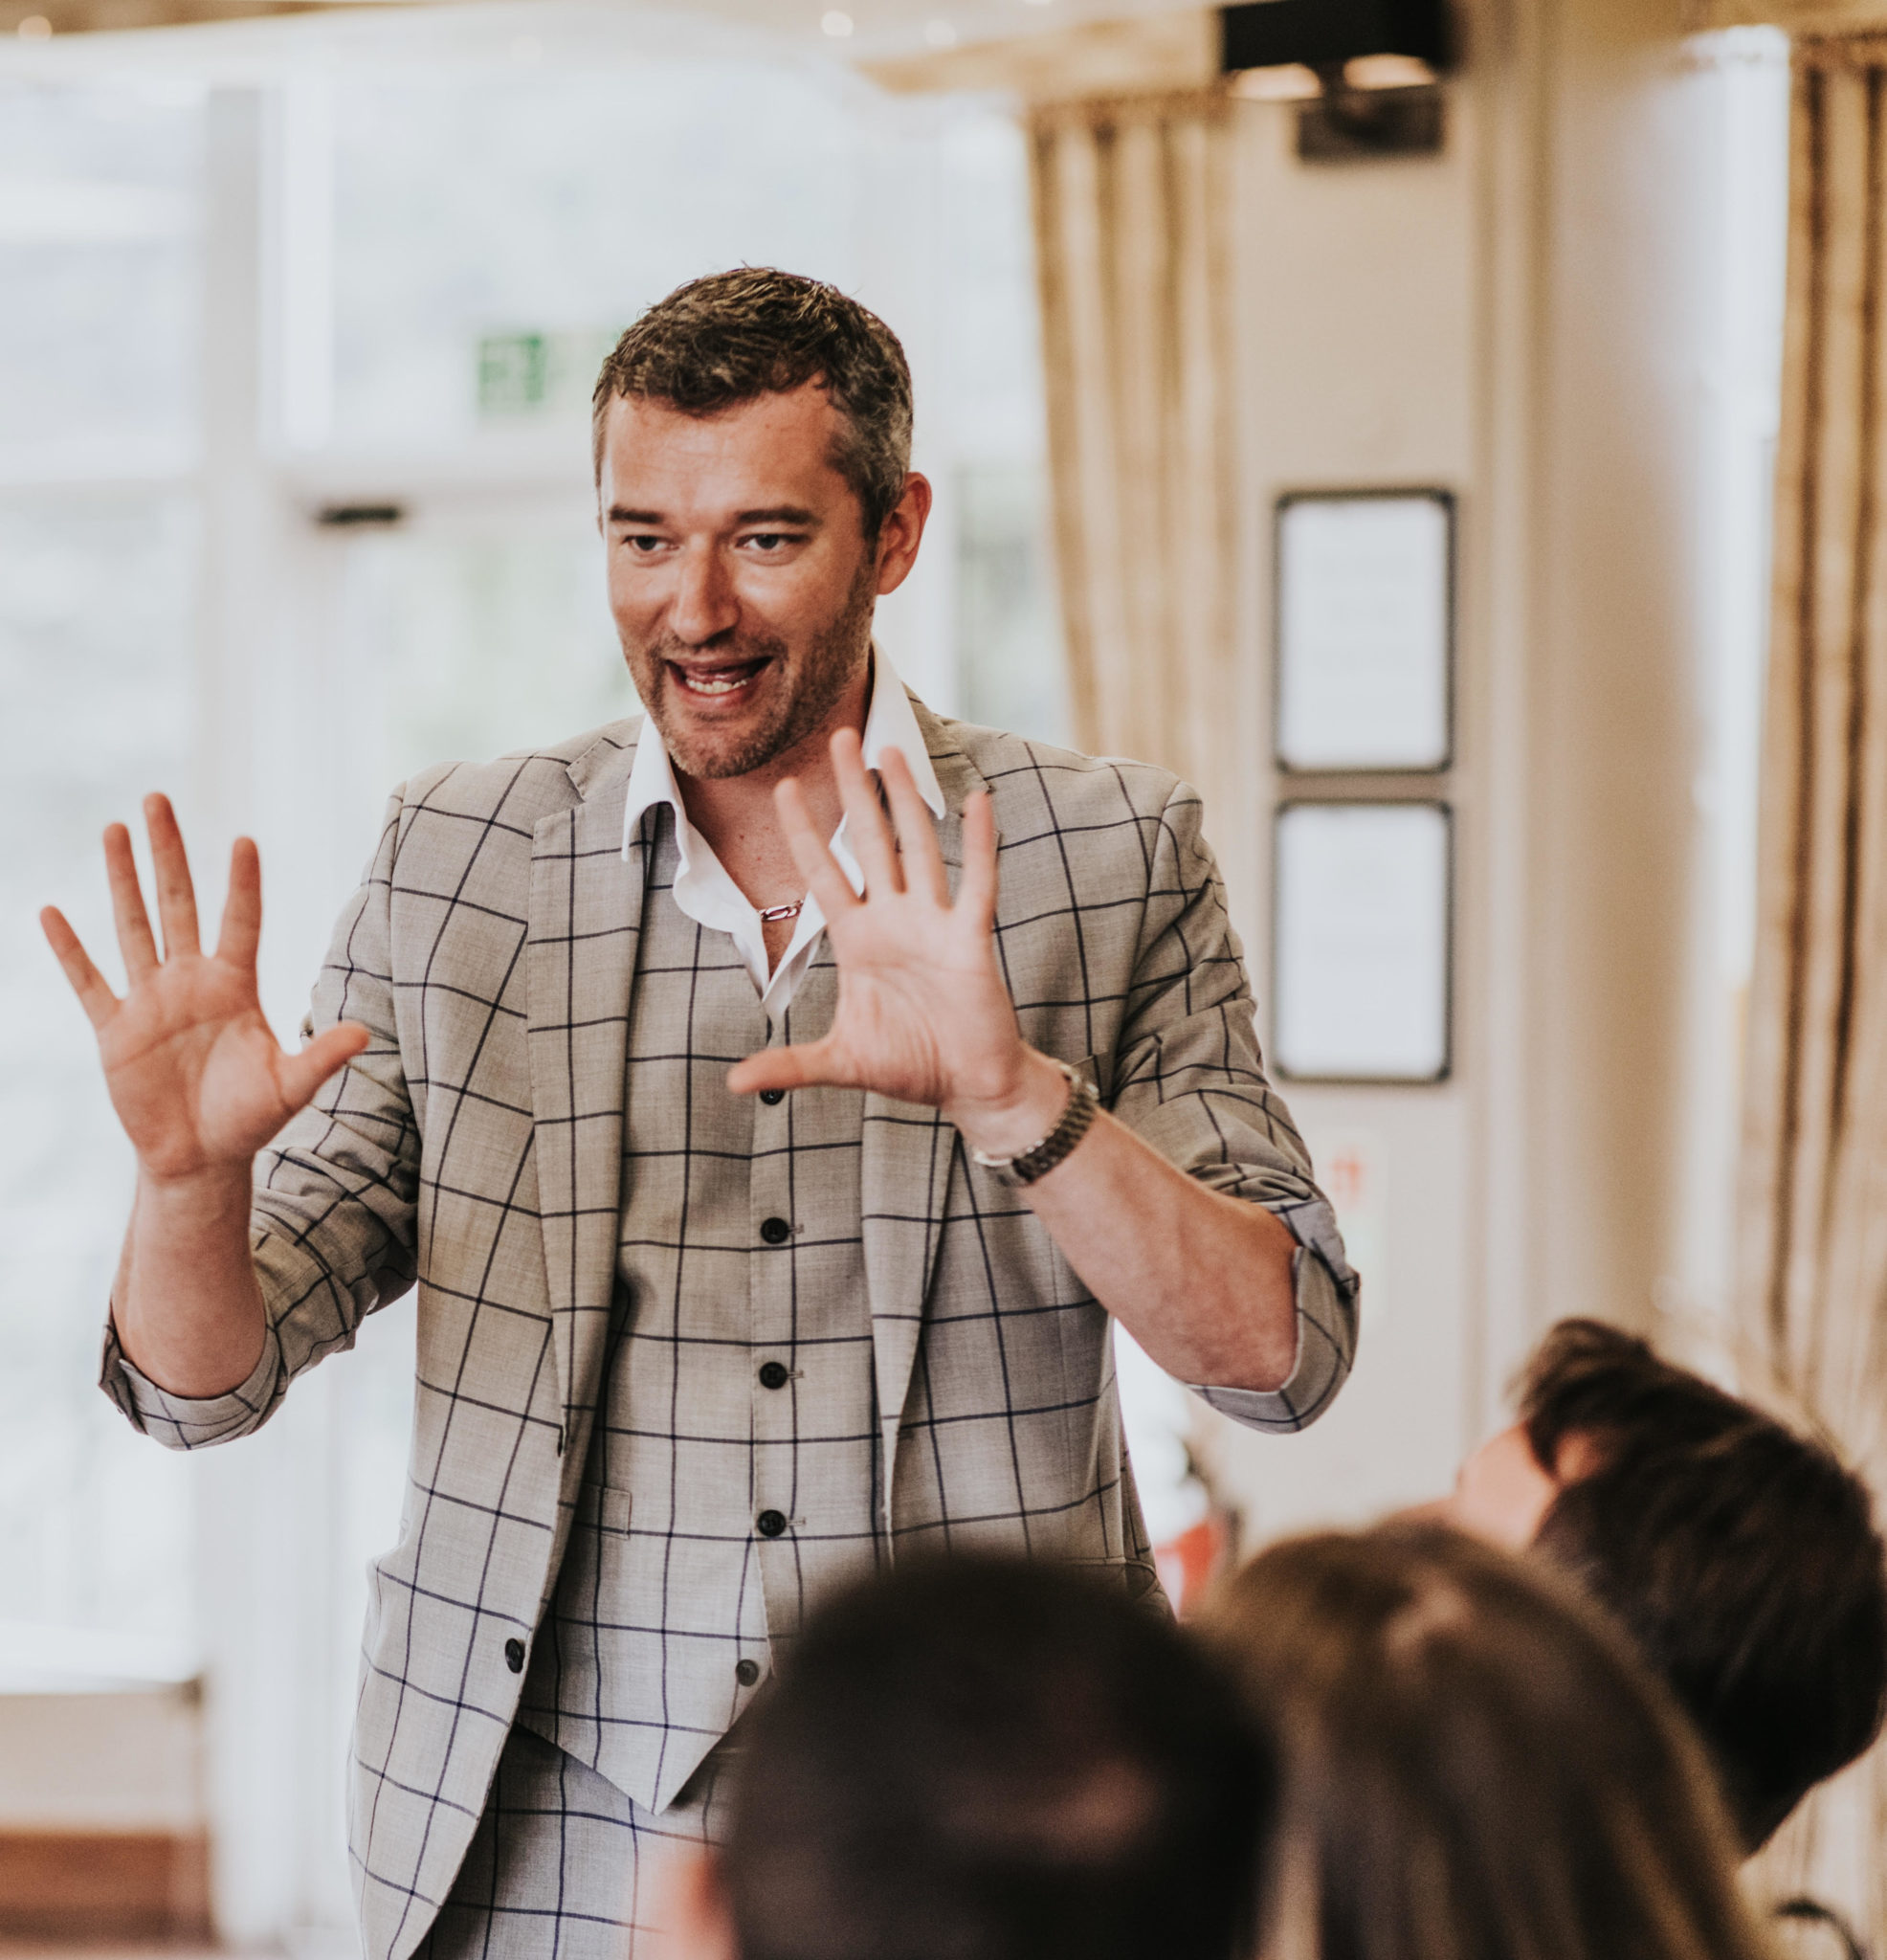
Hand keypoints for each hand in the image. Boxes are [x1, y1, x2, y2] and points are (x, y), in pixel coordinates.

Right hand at [40, 794, 368, 1187]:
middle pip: (179, 902)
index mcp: (236, 987)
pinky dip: (70, 950)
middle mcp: (192, 982)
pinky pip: (89, 982)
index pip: (241, 921)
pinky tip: (53, 912)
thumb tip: (366, 1034)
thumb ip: (322, 1057)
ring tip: (114, 828)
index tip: (245, 839)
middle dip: (169, 853)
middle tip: (157, 798)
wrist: (199, 1159)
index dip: (243, 883)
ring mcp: (151, 1001)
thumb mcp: (290, 1088)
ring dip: (122, 879)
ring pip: (133, 926)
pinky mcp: (116, 1029)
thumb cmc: (249, 1120)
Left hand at [727, 732, 1055, 1145]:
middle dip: (852, 790)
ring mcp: (934, 924)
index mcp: (859, 941)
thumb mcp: (839, 1063)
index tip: (780, 789)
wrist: (969, 1087)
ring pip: (916, 847)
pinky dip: (978, 843)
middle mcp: (895, 920)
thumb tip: (734, 1084)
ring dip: (904, 799)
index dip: (804, 833)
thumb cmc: (910, 1066)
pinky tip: (978, 802)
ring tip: (890, 751)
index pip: (824, 874)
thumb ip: (789, 1065)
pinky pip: (976, 883)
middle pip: (868, 841)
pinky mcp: (970, 939)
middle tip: (838, 736)